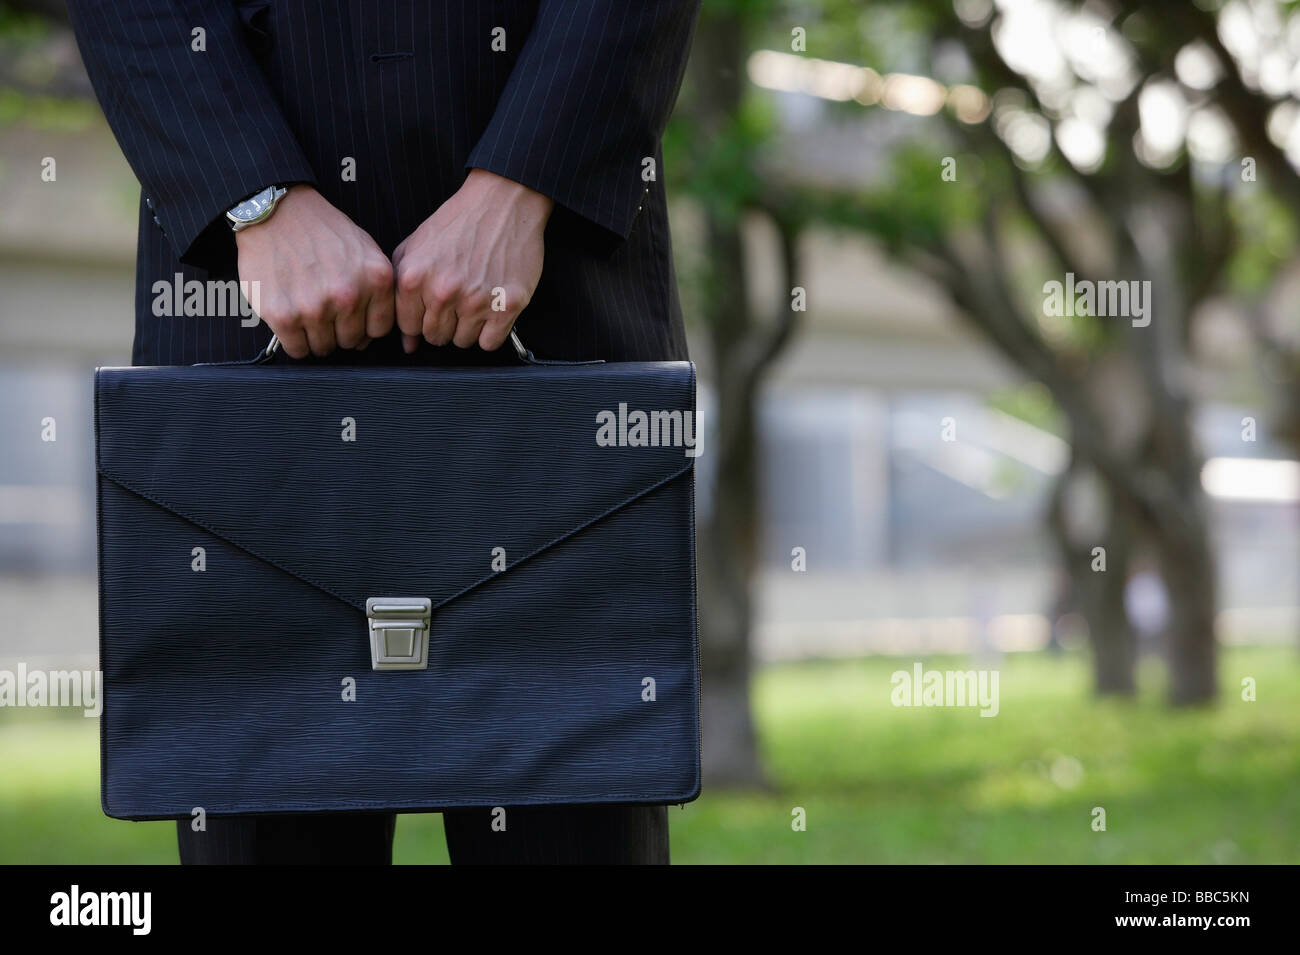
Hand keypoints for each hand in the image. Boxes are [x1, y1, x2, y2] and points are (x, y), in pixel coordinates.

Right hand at [235, 185, 394, 357]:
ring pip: (324, 348)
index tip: (352, 322)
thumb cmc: (321, 229)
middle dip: (339, 332)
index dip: (363, 328)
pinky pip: (297, 349)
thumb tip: (371, 331)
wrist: (277, 212)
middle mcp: (349, 296)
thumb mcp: (366, 249)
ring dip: (315, 337)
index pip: (378, 330)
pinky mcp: (283, 315)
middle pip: (350, 342)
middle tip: (325, 314)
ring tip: (306, 314)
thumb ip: (376, 288)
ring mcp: (315, 307)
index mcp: (377, 280)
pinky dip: (295, 342)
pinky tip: (292, 322)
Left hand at [392, 168, 552, 352]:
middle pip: (436, 337)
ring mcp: (475, 301)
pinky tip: (491, 309)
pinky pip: (490, 343)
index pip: (409, 327)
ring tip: (475, 301)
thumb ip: (400, 292)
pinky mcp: (506, 305)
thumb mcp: (415, 247)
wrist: (502, 202)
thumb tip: (406, 342)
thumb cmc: (459, 222)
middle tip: (456, 301)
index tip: (432, 308)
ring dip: (468, 328)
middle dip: (445, 324)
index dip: (421, 319)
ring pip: (463, 342)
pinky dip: (491, 332)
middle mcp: (442, 292)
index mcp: (414, 278)